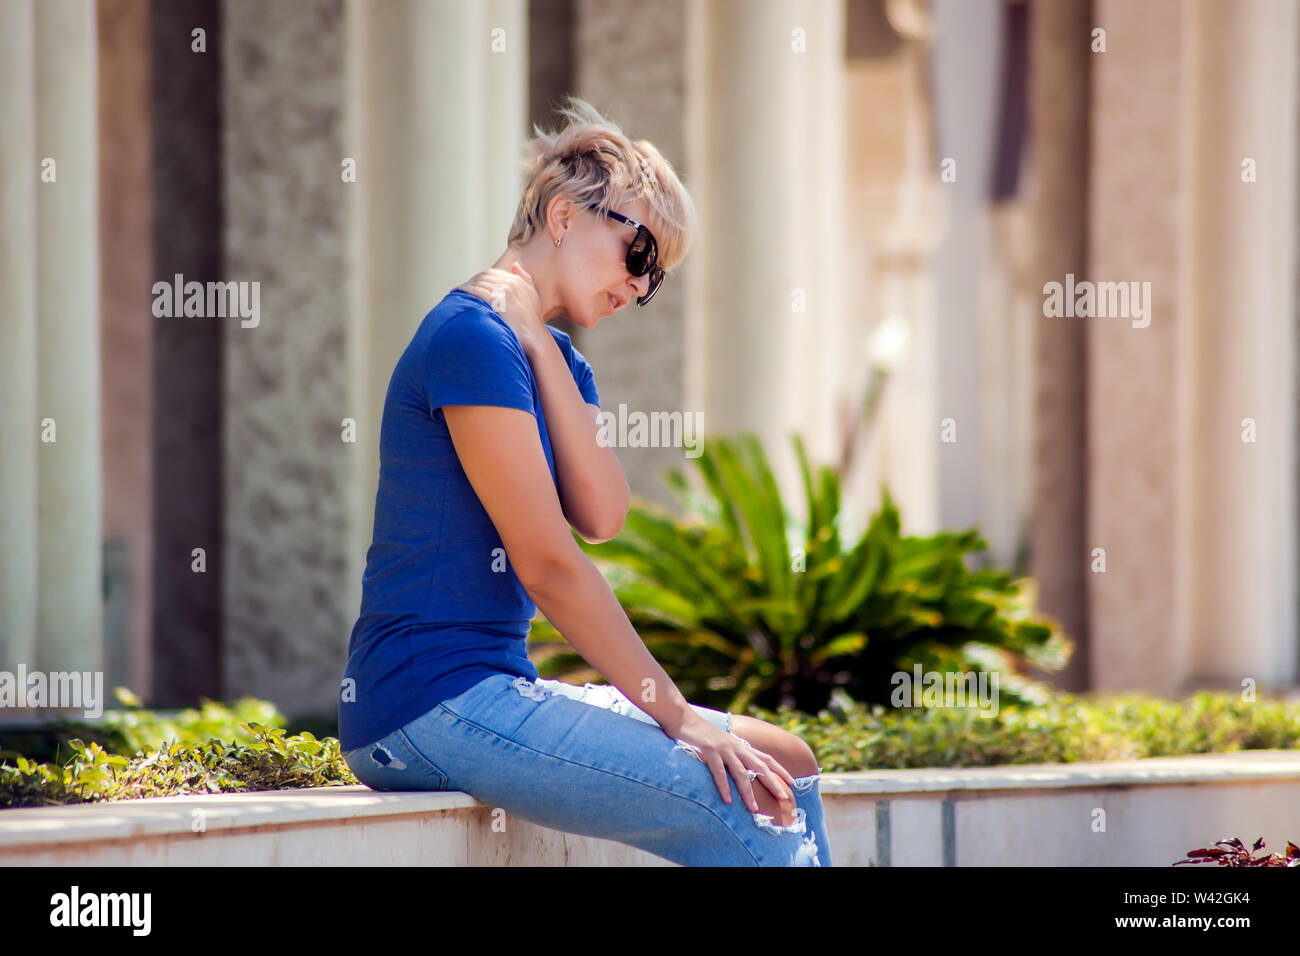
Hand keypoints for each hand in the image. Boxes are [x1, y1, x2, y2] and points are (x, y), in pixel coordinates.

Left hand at [455, 262, 545, 353]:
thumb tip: (515, 265)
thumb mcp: (533, 296)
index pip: (491, 274)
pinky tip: (459, 297)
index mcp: (516, 281)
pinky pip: (477, 293)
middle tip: (460, 289)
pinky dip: (466, 293)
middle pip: (483, 278)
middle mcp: (510, 283)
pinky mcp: (497, 301)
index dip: (479, 279)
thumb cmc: (532, 321)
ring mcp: (503, 291)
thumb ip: (525, 279)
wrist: (535, 338)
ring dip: (466, 287)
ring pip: (479, 284)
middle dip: (471, 282)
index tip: (470, 285)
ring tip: (457, 293)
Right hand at [669, 711, 798, 813]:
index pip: (766, 758)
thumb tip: (743, 768)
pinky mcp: (709, 752)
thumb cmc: (702, 734)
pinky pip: (719, 773)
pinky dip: (724, 787)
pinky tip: (728, 800)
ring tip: (754, 809)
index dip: (780, 770)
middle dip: (773, 783)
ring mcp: (723, 750)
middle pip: (760, 767)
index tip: (792, 783)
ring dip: (748, 793)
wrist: (683, 719)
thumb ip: (734, 753)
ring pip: (741, 773)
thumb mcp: (723, 743)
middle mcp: (736, 747)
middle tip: (784, 798)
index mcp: (741, 746)